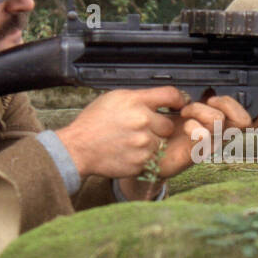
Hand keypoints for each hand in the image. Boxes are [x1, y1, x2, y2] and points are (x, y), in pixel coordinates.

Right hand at [55, 87, 184, 178]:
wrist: (78, 147)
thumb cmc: (94, 122)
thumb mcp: (114, 98)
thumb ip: (139, 98)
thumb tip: (161, 99)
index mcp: (135, 101)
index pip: (170, 95)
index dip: (178, 100)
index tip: (179, 105)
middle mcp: (141, 120)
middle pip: (169, 125)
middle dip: (159, 128)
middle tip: (142, 130)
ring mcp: (142, 143)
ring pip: (161, 143)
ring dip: (151, 144)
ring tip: (131, 142)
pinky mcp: (140, 161)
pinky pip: (152, 158)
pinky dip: (143, 157)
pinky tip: (128, 152)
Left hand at [157, 94, 253, 176]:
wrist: (149, 144)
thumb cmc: (168, 125)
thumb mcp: (187, 106)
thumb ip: (201, 100)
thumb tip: (212, 93)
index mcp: (223, 123)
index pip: (254, 121)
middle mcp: (221, 136)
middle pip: (243, 120)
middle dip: (226, 104)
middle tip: (207, 102)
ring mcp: (211, 146)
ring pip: (220, 122)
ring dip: (200, 110)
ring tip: (184, 113)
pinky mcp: (197, 154)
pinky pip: (204, 137)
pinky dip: (194, 127)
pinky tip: (185, 126)